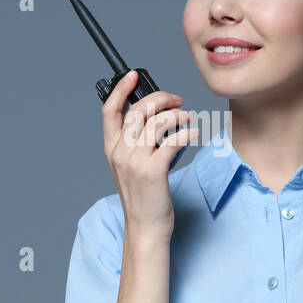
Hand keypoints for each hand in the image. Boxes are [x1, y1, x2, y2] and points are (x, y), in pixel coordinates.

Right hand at [101, 70, 196, 239]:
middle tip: (177, 100)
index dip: (120, 89)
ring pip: (156, 122)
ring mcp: (135, 162)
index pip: (109, 111)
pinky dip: (186, 131)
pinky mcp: (153, 171)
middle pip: (138, 110)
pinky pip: (172, 140)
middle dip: (160, 98)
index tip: (132, 75)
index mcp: (111, 149)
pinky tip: (193, 132)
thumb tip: (156, 118)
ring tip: (189, 117)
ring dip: (177, 114)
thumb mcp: (130, 167)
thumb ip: (135, 144)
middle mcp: (119, 153)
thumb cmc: (143, 198)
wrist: (145, 228)